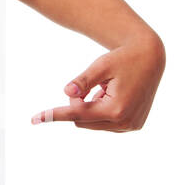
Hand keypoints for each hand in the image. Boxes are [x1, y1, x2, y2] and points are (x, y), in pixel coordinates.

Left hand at [31, 33, 165, 131]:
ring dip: (90, 108)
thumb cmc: (122, 58)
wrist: (151, 58)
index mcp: (116, 109)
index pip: (76, 114)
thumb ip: (83, 80)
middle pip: (82, 121)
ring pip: (92, 123)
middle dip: (77, 105)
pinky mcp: (133, 125)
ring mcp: (131, 126)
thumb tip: (67, 92)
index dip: (54, 114)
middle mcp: (125, 122)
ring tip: (105, 89)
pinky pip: (105, 123)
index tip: (34, 119)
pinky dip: (101, 110)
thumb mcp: (101, 66)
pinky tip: (112, 95)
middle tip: (86, 86)